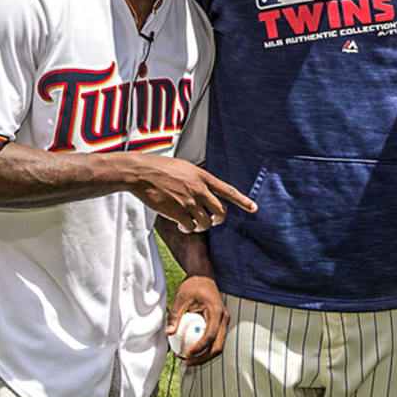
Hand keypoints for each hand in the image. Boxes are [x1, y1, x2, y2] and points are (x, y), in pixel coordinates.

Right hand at [118, 153, 255, 230]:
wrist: (143, 172)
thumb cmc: (160, 168)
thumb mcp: (186, 168)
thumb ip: (197, 179)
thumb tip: (204, 189)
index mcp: (203, 177)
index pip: (228, 191)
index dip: (243, 201)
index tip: (254, 208)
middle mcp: (200, 190)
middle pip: (220, 211)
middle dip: (219, 219)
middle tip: (214, 221)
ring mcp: (189, 202)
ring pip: (206, 222)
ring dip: (202, 226)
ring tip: (192, 224)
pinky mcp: (177, 212)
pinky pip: (190, 227)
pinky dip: (188, 229)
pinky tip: (182, 226)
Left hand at [166, 275, 228, 364]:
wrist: (204, 276)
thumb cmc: (192, 285)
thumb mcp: (181, 298)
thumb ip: (175, 315)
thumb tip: (168, 333)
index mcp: (217, 312)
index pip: (210, 336)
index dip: (199, 348)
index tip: (186, 354)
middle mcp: (224, 318)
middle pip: (218, 346)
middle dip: (203, 358)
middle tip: (186, 362)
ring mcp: (223, 322)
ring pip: (218, 345)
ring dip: (204, 355)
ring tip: (186, 359)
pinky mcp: (219, 323)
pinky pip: (214, 340)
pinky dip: (204, 348)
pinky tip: (189, 350)